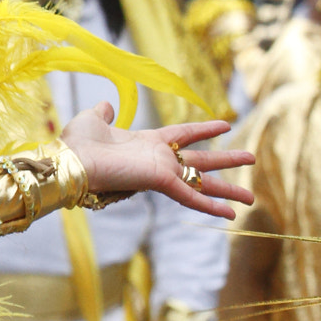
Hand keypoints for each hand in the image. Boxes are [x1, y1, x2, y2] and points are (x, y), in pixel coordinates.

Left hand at [59, 102, 251, 219]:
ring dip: (227, 190)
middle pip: (200, 160)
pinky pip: (190, 196)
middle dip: (226, 161)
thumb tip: (107, 106)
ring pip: (201, 183)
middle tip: (252, 158)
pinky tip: (231, 215)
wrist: (69, 160)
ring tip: (252, 198)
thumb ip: (103, 113)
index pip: (183, 134)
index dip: (203, 129)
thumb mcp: (92, 120)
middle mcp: (158, 158)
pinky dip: (210, 205)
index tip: (225, 125)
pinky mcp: (159, 182)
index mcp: (146, 142)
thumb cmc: (77, 143)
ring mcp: (161, 172)